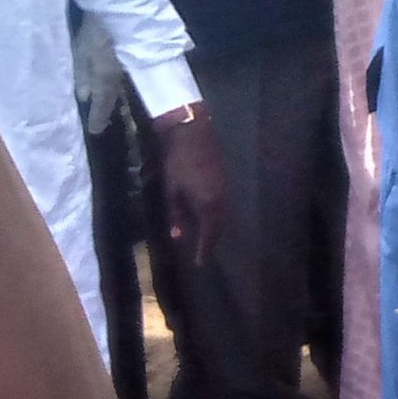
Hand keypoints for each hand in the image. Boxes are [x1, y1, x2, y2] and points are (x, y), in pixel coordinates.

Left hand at [153, 109, 225, 267]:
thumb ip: (176, 215)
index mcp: (208, 204)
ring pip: (223, 216)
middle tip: (204, 254)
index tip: (200, 264)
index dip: (204, 250)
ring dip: (215, 229)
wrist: (193, 135)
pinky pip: (223, 206)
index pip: (209, 233)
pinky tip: (208, 218)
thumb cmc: (178, 163)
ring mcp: (225, 189)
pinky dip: (217, 216)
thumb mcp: (172, 191)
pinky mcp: (224, 181)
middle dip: (212, 241)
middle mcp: (221, 200)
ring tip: (206, 239)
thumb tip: (178, 236)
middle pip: (219, 226)